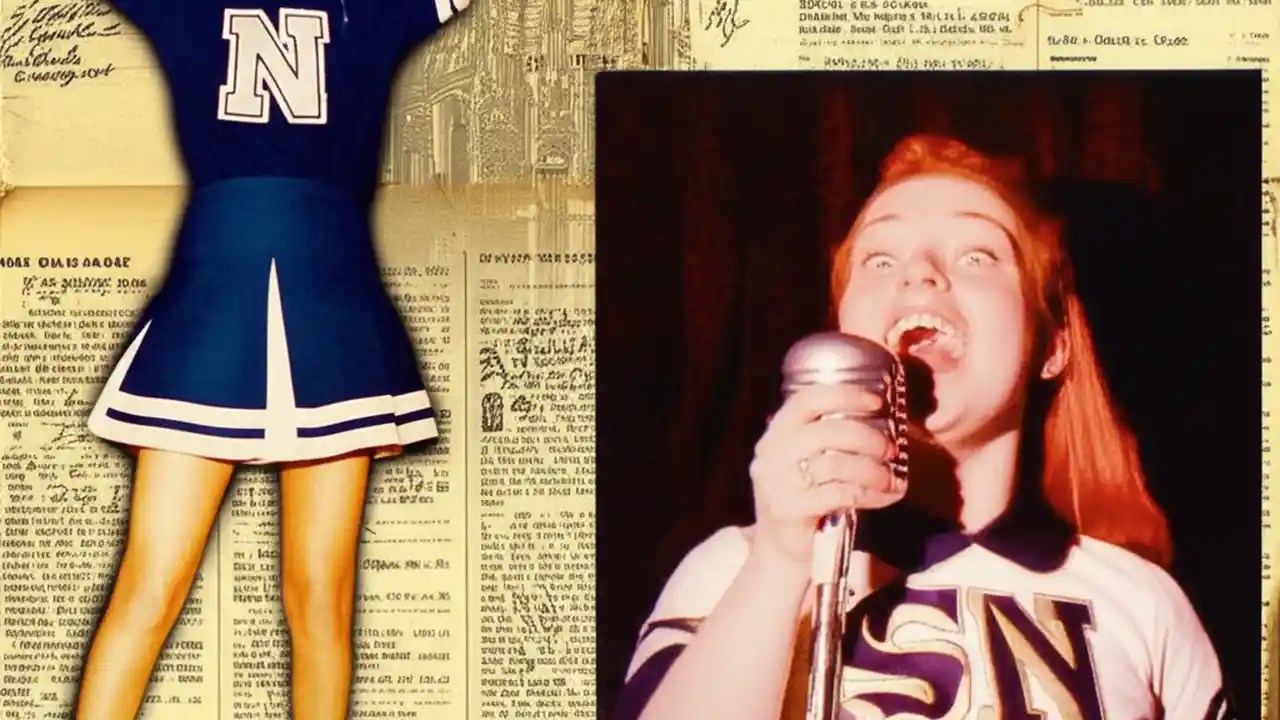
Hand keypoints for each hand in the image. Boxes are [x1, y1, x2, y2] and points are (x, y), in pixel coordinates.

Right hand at [747, 384, 905, 571]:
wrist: (782, 546)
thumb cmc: (806, 496)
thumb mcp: (808, 460)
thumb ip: (831, 438)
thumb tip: (882, 419)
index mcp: (777, 432)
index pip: (807, 400)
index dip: (844, 395)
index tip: (876, 401)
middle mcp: (771, 453)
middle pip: (827, 431)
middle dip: (868, 438)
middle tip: (891, 449)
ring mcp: (776, 483)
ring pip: (836, 464)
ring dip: (873, 470)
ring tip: (891, 478)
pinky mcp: (788, 510)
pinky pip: (838, 494)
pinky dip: (869, 494)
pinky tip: (884, 497)